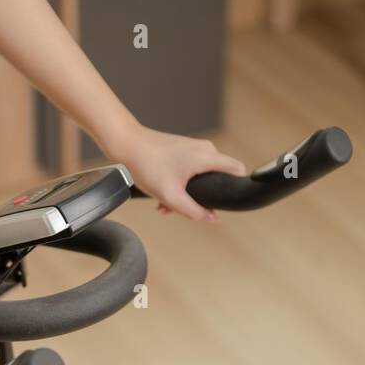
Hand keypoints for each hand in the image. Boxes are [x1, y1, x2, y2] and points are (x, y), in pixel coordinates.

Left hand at [109, 124, 245, 220]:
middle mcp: (205, 149)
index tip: (223, 200)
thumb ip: (193, 211)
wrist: (127, 145)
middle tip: (179, 207)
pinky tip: (161, 195)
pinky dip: (179, 184)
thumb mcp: (171, 196)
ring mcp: (194, 147)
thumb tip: (212, 218)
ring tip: (164, 203)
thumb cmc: (147, 167)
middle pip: (216, 177)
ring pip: (200, 176)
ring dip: (185, 193)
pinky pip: (190, 170)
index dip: (235, 186)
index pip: (237, 169)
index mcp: (207, 157)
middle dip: (201, 196)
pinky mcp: (183, 149)